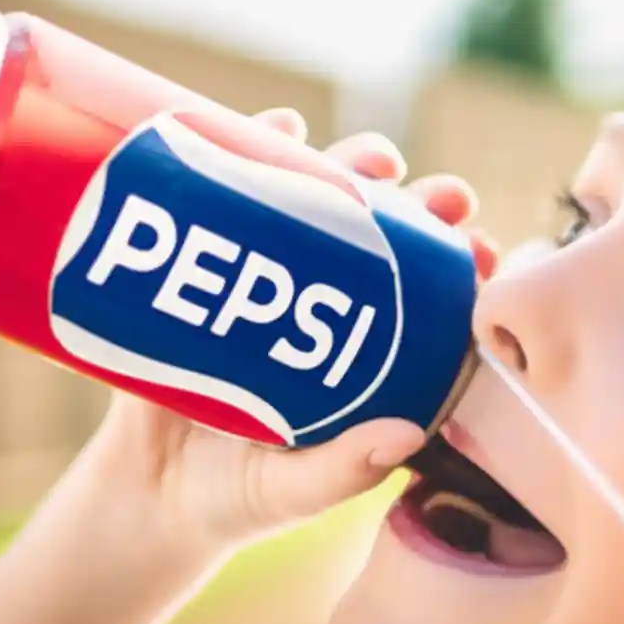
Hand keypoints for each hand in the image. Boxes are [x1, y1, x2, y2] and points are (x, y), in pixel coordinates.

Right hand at [83, 106, 498, 551]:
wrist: (140, 489)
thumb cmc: (234, 498)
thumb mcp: (294, 489)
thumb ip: (343, 471)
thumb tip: (406, 433)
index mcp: (360, 361)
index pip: (424, 305)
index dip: (458, 273)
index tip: (483, 250)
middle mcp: (319, 310)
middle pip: (380, 244)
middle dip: (420, 210)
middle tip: (445, 196)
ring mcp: (263, 279)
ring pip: (318, 208)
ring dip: (353, 169)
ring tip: (376, 159)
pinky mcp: (205, 259)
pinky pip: (234, 194)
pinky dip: (258, 148)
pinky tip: (282, 126)